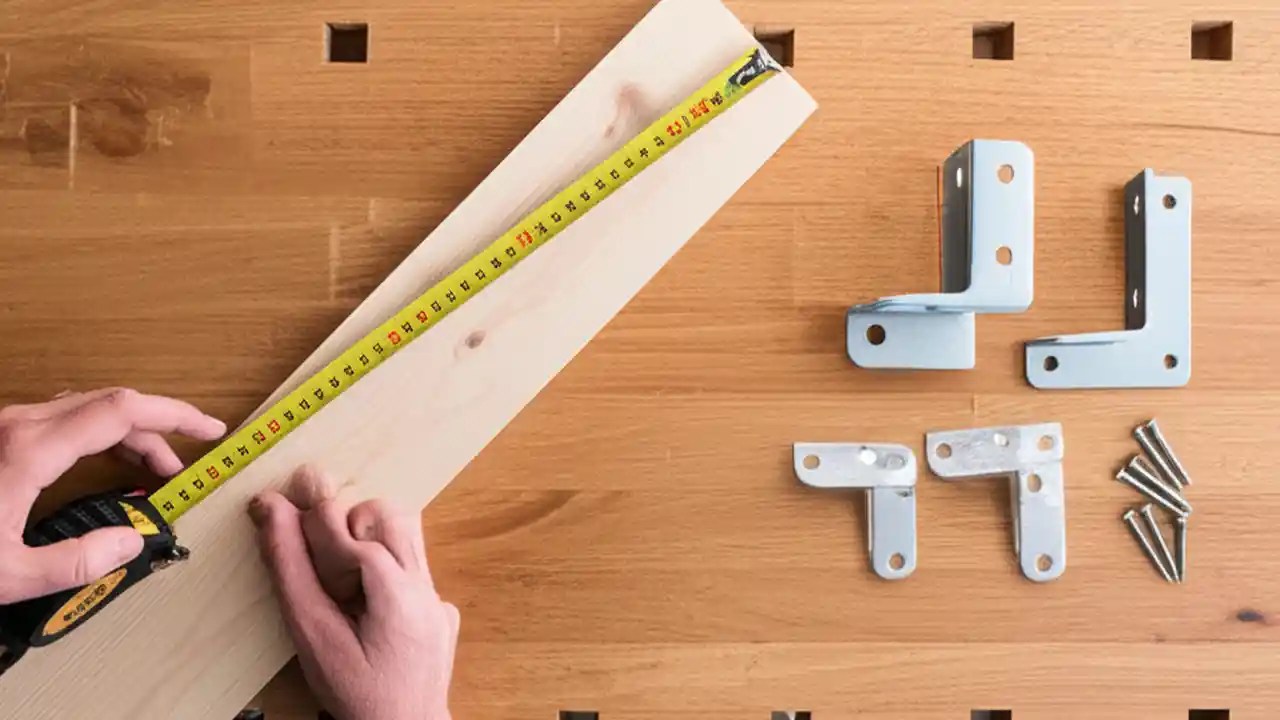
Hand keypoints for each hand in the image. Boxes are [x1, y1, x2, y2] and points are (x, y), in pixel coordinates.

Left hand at [0, 387, 224, 603]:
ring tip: (154, 471)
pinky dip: (100, 435)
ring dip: (129, 434)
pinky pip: (64, 419)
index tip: (211, 431)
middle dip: (160, 430)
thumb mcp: (7, 575)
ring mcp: (7, 426)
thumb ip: (77, 561)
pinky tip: (107, 464)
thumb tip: (131, 542)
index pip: (124, 411)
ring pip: (88, 409)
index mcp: (30, 450)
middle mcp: (19, 425)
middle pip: (112, 405)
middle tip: (187, 464)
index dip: (176, 416)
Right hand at [249, 466, 458, 719]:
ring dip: (366, 540)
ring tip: (340, 579)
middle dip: (347, 526)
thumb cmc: (357, 697)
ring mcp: (439, 597)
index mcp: (401, 596)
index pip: (356, 534)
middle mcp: (428, 588)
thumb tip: (272, 511)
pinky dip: (383, 568)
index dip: (317, 525)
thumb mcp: (314, 638)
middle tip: (319, 562)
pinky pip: (413, 566)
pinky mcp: (439, 610)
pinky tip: (362, 604)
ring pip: (405, 534)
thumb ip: (292, 571)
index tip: (279, 509)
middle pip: (390, 519)